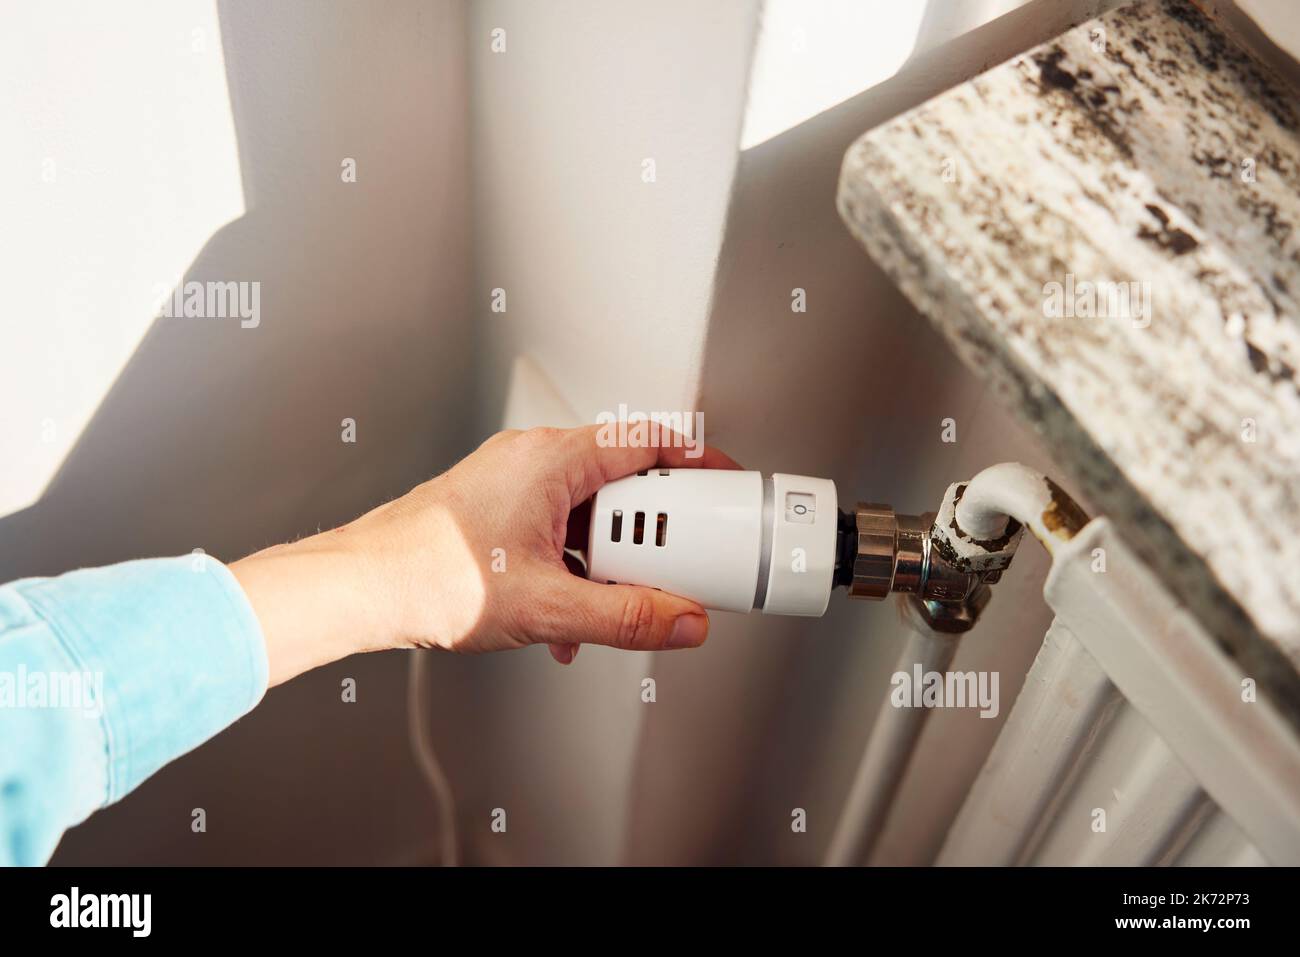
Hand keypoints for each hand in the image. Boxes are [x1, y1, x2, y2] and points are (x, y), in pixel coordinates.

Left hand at [231, 425, 740, 684]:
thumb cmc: (428, 575)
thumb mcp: (547, 607)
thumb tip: (681, 619)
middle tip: (672, 565)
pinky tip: (567, 614)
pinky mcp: (497, 510)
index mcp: (552, 460)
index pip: (646, 439)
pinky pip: (558, 527)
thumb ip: (625, 617)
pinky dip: (575, 565)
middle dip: (651, 531)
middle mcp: (533, 459)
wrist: (360, 588)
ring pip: (589, 510)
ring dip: (608, 558)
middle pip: (622, 481)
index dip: (695, 459)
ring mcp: (513, 483)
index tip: (724, 482)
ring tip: (609, 600)